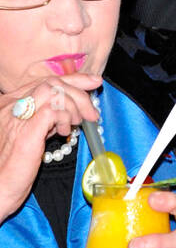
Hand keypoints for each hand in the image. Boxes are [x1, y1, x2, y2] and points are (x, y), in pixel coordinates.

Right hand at [0, 73, 101, 221]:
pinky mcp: (26, 132)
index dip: (73, 80)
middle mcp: (11, 106)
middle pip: (51, 82)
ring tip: (77, 124)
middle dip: (79, 92)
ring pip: (53, 91)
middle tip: (91, 112)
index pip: (46, 81)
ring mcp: (18, 118)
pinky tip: (65, 132)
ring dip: (74, 105)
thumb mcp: (32, 135)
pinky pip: (53, 111)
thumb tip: (71, 110)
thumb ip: (46, 120)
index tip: (93, 82)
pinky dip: (65, 118)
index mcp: (11, 104)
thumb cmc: (14, 167)